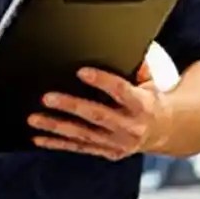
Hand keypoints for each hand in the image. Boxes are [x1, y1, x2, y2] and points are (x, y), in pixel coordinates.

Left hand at [27, 65, 170, 160]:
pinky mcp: (106, 151)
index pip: (121, 91)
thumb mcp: (151, 80)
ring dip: (56, 126)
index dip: (102, 81)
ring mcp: (117, 142)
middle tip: (47, 97)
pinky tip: (38, 138)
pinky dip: (56, 143)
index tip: (81, 71)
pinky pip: (78, 147)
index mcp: (142, 104)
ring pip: (83, 134)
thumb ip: (138, 65)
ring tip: (34, 118)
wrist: (165, 130)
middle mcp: (130, 127)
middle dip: (71, 106)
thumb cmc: (149, 98)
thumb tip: (125, 46)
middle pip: (97, 115)